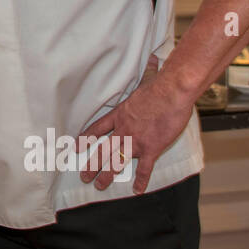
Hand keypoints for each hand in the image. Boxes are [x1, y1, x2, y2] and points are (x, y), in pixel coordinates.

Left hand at [78, 55, 192, 193]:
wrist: (171, 93)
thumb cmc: (160, 85)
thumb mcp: (147, 79)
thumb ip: (148, 73)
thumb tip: (155, 58)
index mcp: (119, 114)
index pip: (97, 128)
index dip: (86, 138)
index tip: (77, 146)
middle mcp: (123, 129)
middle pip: (102, 150)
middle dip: (91, 165)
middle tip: (83, 176)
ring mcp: (135, 140)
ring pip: (116, 162)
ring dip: (107, 175)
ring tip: (99, 186)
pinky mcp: (151, 148)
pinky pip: (144, 167)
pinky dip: (141, 179)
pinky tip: (137, 190)